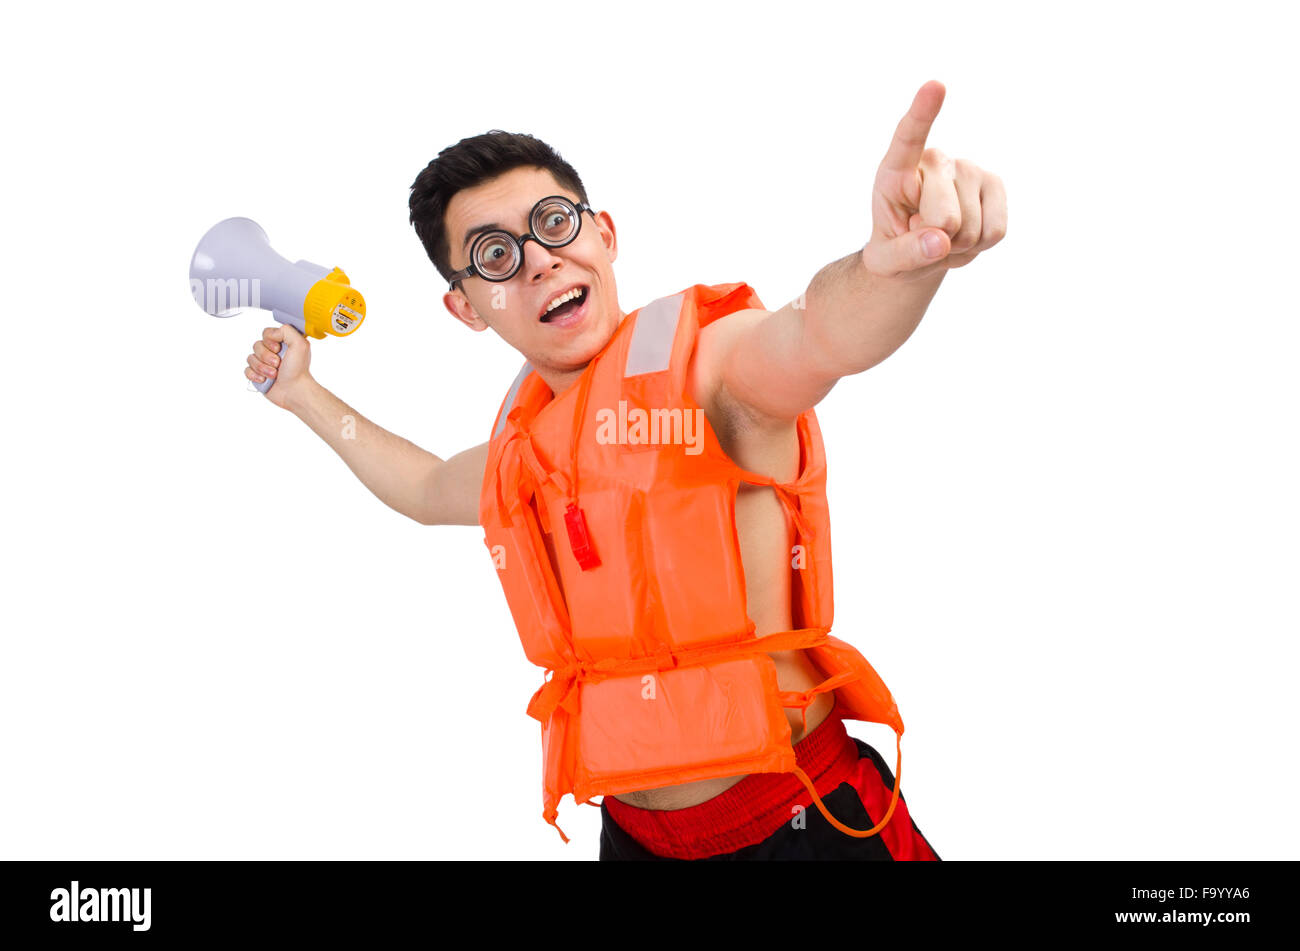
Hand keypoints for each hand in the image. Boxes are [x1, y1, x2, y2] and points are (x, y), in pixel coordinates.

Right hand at [245, 324, 311, 408]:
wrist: (294, 391)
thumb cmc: (298, 370)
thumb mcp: (300, 344)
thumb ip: (286, 330)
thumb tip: (270, 333)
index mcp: (283, 343)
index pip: (266, 333)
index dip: (269, 341)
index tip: (278, 349)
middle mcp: (273, 352)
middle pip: (256, 345)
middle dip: (266, 356)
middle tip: (278, 364)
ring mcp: (264, 363)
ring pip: (250, 358)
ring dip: (262, 368)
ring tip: (274, 375)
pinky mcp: (258, 374)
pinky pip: (247, 370)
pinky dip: (255, 375)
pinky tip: (265, 380)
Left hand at [861, 80, 1006, 280]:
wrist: (923, 249)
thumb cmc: (896, 247)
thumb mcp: (887, 261)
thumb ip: (905, 254)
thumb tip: (941, 241)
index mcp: (897, 170)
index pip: (908, 138)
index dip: (923, 114)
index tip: (935, 86)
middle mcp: (936, 161)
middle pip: (944, 217)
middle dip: (936, 241)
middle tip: (924, 236)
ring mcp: (969, 169)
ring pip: (970, 228)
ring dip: (958, 246)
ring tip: (944, 236)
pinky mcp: (994, 184)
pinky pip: (995, 231)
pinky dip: (980, 245)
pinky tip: (966, 235)